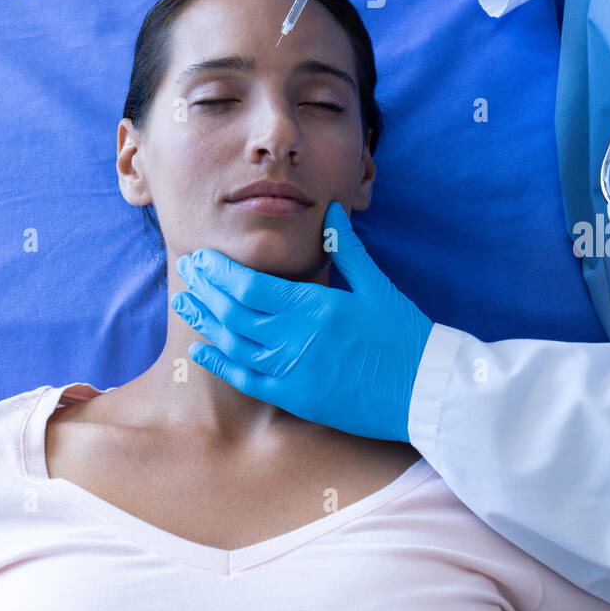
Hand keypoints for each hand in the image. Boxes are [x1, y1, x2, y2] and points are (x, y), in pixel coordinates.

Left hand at [170, 202, 433, 442]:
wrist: (424, 390)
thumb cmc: (404, 334)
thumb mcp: (376, 284)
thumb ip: (347, 248)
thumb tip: (331, 211)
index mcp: (313, 307)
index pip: (249, 287)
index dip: (219, 273)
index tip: (202, 258)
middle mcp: (296, 340)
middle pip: (234, 313)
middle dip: (206, 290)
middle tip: (187, 272)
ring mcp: (293, 372)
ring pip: (234, 344)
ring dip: (206, 321)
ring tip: (185, 302)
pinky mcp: (296, 399)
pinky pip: (247, 381)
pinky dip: (221, 364)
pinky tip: (202, 350)